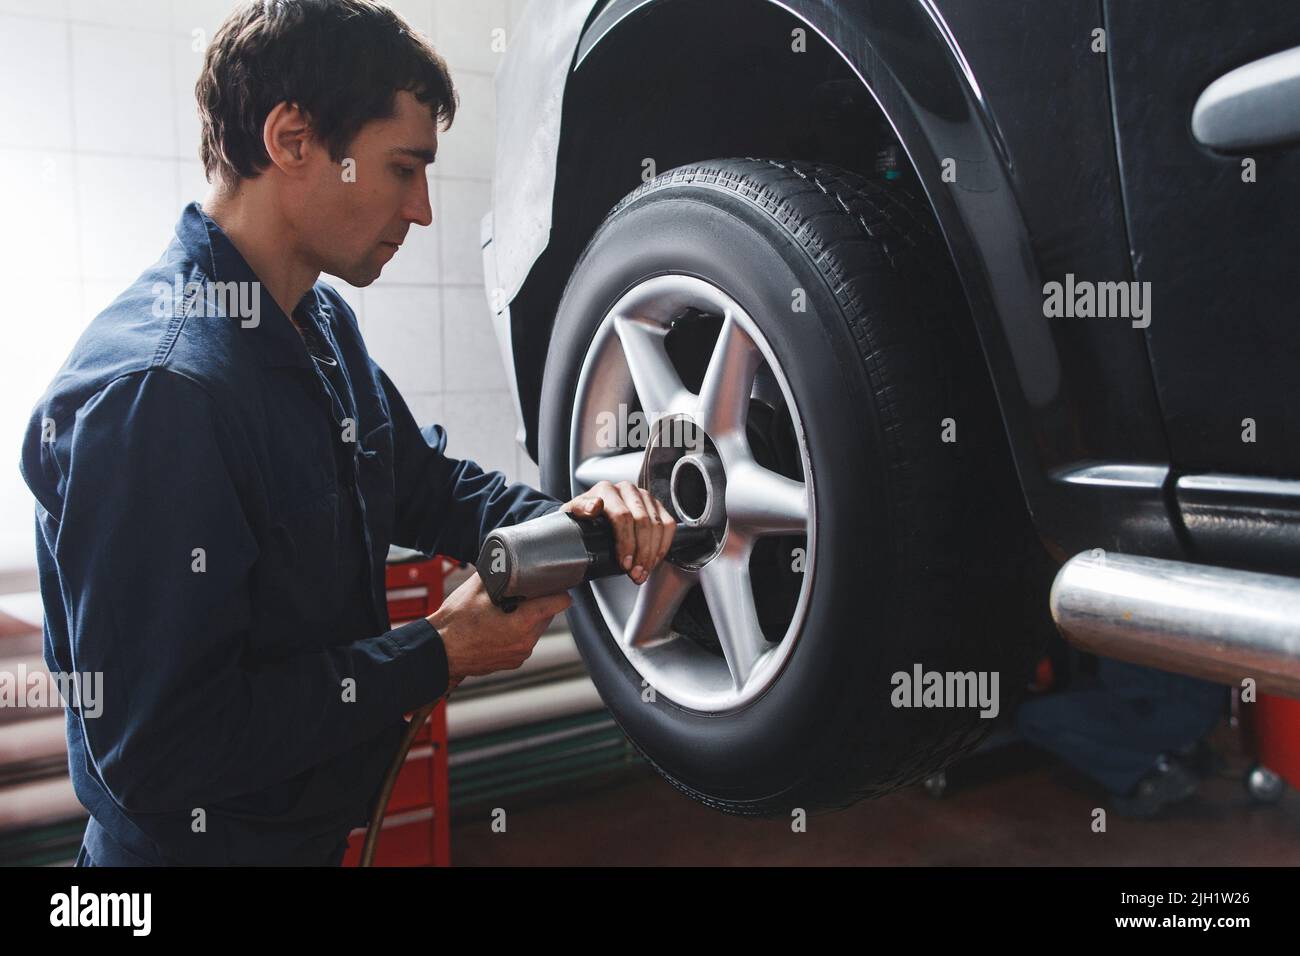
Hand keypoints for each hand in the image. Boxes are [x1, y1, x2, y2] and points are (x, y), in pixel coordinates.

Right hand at [429, 572, 570, 695]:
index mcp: (523, 622)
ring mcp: (520, 654)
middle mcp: (526, 642)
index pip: (560, 603)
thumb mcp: (477, 589)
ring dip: (528, 618)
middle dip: (538, 603)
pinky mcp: (513, 662)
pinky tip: (500, 626)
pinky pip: (524, 642)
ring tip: (507, 610)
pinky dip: (517, 633)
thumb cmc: (455, 622)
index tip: (553, 583)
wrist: (439, 651)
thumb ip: (498, 572)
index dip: (558, 590)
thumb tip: (507, 558)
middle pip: (548, 615)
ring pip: (536, 629)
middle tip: (521, 594)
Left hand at [561, 480, 676, 584]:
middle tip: (635, 572)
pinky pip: (668, 525)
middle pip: (643, 522)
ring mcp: (644, 497)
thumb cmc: (581, 518)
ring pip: (658, 525)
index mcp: (606, 490)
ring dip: (653, 553)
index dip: (626, 542)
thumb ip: (580, 508)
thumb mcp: (572, 514)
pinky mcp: (656, 506)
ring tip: (643, 571)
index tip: (624, 563)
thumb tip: (594, 507)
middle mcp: (627, 490)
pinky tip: (653, 561)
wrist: (589, 514)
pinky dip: (663, 546)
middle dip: (641, 552)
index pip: (622, 516)